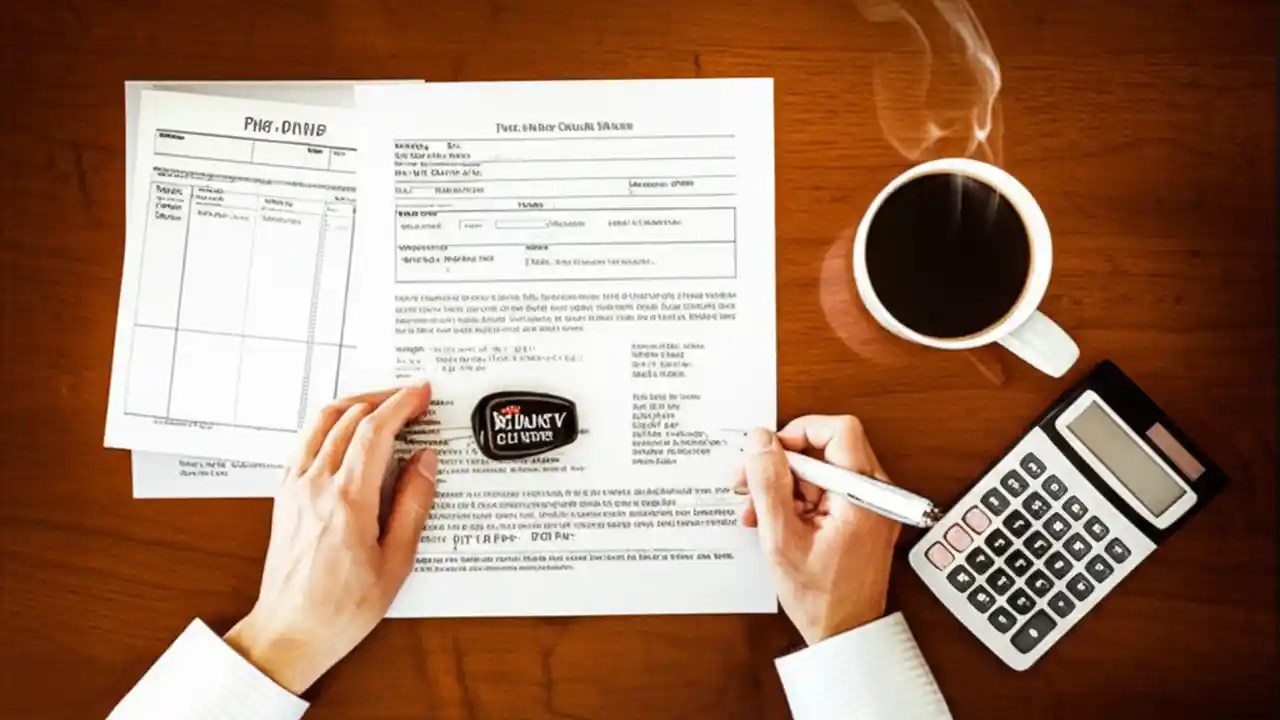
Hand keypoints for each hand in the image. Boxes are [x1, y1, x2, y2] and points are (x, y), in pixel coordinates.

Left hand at [224, 383, 437, 693]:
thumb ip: (413, 504)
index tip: (421, 393)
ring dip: (355, 405)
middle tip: (411, 398)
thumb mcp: (396, 562)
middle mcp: (316, 485)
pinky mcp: (285, 495)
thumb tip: (425, 461)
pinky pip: (306, 442)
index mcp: (348, 500)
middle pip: (349, 416)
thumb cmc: (342, 608)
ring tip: (381, 405)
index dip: (401, 404)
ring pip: (322, 422)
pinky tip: (347, 432)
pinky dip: (330, 425)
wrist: (290, 631)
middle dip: (383, 399)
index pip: (375, 431)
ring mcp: (295, 487)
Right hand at [735, 416, 900, 644]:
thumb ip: (769, 485)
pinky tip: (773, 520)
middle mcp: (875, 495)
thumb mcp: (782, 539)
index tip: (771, 451)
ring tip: (756, 510)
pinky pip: (825, 492)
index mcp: (864, 496)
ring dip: (784, 486)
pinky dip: (797, 500)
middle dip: (783, 463)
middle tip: (749, 480)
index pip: (838, 431)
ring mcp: (869, 506)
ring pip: (821, 471)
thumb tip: (760, 442)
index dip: (799, 432)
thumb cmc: (822, 598)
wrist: (845, 634)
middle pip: (827, 449)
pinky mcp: (859, 517)